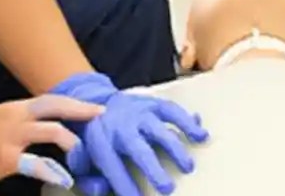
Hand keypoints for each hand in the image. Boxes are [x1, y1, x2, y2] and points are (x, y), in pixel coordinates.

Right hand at [0, 93, 103, 194]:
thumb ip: (23, 130)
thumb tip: (50, 134)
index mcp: (13, 109)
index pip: (51, 100)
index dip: (75, 102)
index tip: (96, 107)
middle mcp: (13, 116)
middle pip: (56, 105)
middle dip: (82, 110)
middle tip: (102, 116)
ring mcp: (9, 135)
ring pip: (52, 129)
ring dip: (73, 142)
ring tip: (84, 154)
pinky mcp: (3, 157)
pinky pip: (36, 163)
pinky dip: (54, 170)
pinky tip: (64, 179)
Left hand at [49, 72, 208, 195]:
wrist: (96, 98)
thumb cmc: (96, 136)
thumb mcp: (84, 157)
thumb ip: (89, 177)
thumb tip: (101, 190)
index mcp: (101, 142)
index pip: (114, 168)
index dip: (126, 186)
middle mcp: (120, 126)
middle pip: (139, 149)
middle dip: (153, 169)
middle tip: (168, 188)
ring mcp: (139, 113)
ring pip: (158, 129)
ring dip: (175, 148)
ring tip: (188, 166)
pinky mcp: (153, 103)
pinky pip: (172, 111)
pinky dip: (188, 122)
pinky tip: (201, 135)